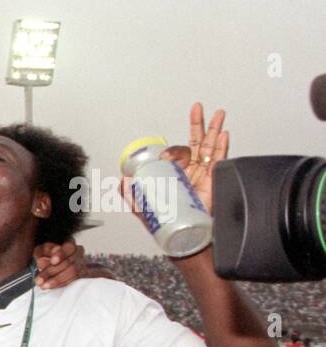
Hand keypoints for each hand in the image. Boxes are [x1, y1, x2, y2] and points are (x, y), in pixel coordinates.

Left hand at [33, 241, 86, 289]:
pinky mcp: (82, 275)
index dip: (61, 254)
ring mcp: (82, 265)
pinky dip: (61, 284)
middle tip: (39, 279)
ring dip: (57, 280)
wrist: (49, 264)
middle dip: (53, 272)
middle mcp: (79, 254)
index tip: (52, 261)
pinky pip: (74, 281)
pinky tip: (51, 286)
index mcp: (70, 244)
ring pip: (73, 273)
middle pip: (70, 263)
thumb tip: (48, 257)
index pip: (69, 247)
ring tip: (44, 285)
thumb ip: (45, 251)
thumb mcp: (42, 250)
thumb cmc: (46, 255)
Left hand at [121, 102, 227, 225]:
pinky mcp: (216, 180)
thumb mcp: (144, 208)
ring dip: (215, 130)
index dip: (173, 152)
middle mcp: (192, 170)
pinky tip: (224, 135)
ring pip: (211, 147)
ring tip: (218, 115)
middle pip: (196, 142)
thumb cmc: (168, 223)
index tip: (166, 158)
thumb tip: (122, 182)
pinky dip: (223, 147)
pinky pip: (220, 160)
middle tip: (197, 108)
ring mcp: (205, 174)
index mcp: (175, 172)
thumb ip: (131, 196)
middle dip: (197, 124)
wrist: (187, 237)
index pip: (176, 154)